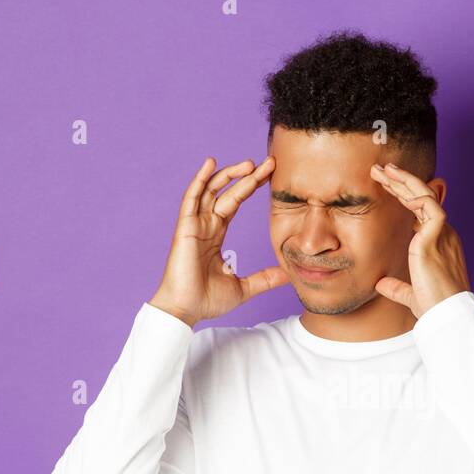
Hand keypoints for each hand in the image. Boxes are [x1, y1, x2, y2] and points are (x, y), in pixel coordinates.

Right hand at [150, 156, 289, 325]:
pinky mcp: (185, 228)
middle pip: (227, 192)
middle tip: (268, 163)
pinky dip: (199, 180)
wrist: (186, 310)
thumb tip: (287, 274)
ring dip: (228, 174)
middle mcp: (205, 226)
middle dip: (247, 177)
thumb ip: (264, 278)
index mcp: (216, 235)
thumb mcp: (243, 287)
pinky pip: (191, 198)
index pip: (235, 203)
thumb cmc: (206, 300)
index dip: (251, 187)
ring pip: (211, 190)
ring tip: (249, 163)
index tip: (270, 175)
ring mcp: (194, 225)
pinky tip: (210, 164)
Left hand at [369, 161, 470, 318]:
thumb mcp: (412, 293)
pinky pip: (429, 206)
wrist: (446, 314)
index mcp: (439, 244)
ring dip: (404, 180)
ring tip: (384, 169)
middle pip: (422, 199)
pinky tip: (396, 186)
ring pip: (425, 196)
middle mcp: (443, 234)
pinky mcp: (437, 237)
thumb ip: (397, 286)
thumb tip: (381, 284)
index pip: (422, 212)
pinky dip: (415, 194)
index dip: (404, 197)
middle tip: (379, 169)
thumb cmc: (434, 307)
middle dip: (400, 182)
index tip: (386, 187)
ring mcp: (442, 234)